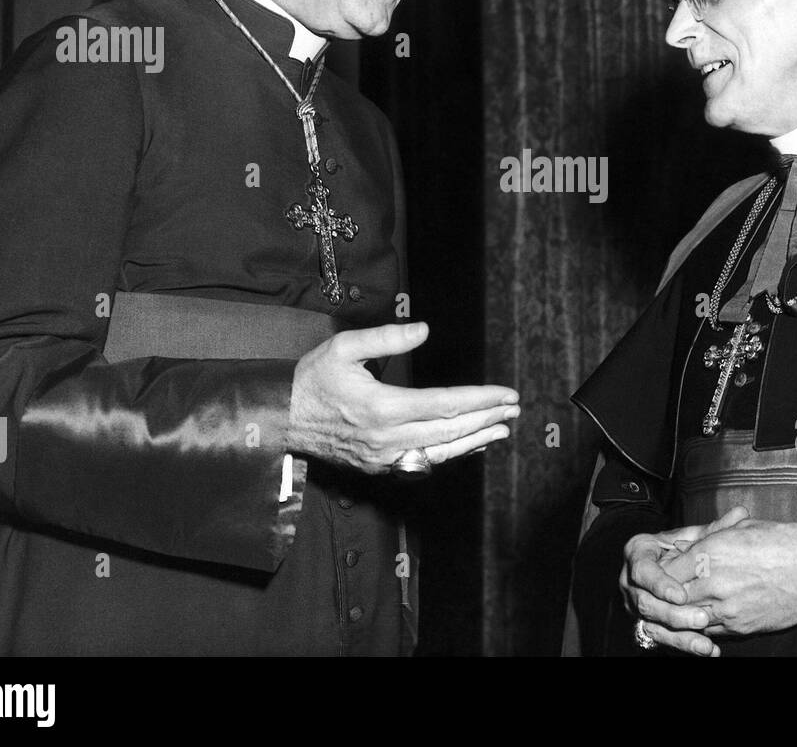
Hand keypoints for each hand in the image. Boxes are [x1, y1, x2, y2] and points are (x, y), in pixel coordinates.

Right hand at [288, 321, 518, 473]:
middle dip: (487, 418)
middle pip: (451, 430)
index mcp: (382, 406)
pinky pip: (425, 462)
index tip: (506, 393)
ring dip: (476, 440)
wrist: (283, 419)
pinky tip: (468, 444)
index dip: (481, 399)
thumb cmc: (313, 380)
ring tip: (501, 429)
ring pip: (441, 451)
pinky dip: (452, 453)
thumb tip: (424, 329)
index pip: (446, 404)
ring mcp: (385, 457)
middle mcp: (388, 438)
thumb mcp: (344, 347)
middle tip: (514, 409)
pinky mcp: (380, 467)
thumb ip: (387, 338)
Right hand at [619, 505, 749, 656]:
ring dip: (681, 635)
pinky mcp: (647, 624)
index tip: (681, 594)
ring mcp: (637, 605)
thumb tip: (741, 513)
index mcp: (638, 553)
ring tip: (706, 641)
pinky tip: (707, 649)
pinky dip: (685, 645)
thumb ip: (716, 529)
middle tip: (701, 618)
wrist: (671, 570)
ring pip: (653, 625)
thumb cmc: (685, 549)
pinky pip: (662, 640)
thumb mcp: (697, 538)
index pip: (642, 570)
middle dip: (674, 614)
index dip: (660, 584)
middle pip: (646, 603)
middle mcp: (631, 581)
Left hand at [660, 519, 796, 636]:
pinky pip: (710, 632)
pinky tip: (700, 620)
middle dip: (665, 598)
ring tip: (677, 610)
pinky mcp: (740, 627)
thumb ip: (707, 538)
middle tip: (660, 596)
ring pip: (688, 618)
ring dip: (681, 615)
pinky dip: (701, 627)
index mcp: (710, 553)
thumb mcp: (739, 528)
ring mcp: (726, 608)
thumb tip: (683, 546)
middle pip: (673, 598)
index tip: (658, 574)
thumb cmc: (779, 542)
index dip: (659, 574)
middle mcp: (713, 583)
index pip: (666, 571)